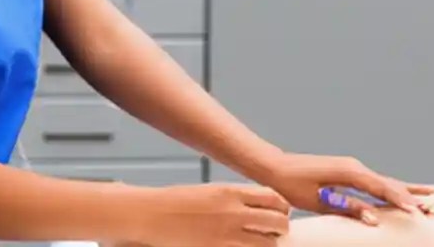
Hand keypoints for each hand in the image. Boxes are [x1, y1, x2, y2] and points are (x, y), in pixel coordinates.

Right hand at [134, 182, 290, 246]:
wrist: (151, 215)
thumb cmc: (176, 202)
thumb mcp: (210, 191)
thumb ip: (235, 199)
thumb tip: (258, 208)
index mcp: (231, 192)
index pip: (274, 198)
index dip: (282, 207)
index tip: (280, 212)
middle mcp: (233, 213)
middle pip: (278, 223)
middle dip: (281, 228)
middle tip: (276, 232)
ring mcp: (227, 235)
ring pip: (268, 245)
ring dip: (268, 245)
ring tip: (262, 244)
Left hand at [261, 153, 433, 224]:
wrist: (277, 168)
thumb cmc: (293, 185)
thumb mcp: (319, 200)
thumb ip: (348, 208)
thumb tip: (375, 219)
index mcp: (350, 172)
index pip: (383, 188)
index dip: (402, 200)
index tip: (420, 211)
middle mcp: (356, 168)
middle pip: (392, 183)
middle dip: (416, 195)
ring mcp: (354, 169)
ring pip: (388, 183)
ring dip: (411, 191)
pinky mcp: (351, 174)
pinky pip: (378, 184)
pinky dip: (394, 190)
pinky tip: (405, 196)